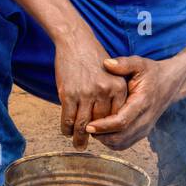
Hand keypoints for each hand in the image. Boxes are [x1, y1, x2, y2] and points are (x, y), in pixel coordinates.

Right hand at [55, 36, 127, 150]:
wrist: (76, 41)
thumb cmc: (93, 58)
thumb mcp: (113, 74)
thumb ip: (114, 94)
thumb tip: (111, 119)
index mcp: (118, 87)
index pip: (116, 117)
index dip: (109, 129)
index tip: (104, 136)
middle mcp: (104, 91)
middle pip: (100, 123)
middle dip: (95, 136)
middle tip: (90, 144)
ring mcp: (86, 93)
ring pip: (82, 125)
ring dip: (79, 138)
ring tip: (78, 144)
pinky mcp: (68, 94)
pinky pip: (68, 119)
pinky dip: (66, 128)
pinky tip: (66, 131)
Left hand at [85, 55, 181, 149]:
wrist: (170, 84)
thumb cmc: (152, 73)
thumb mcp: (139, 63)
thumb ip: (123, 63)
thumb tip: (105, 63)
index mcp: (143, 102)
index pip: (122, 121)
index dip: (104, 126)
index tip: (88, 125)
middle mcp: (145, 119)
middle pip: (120, 137)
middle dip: (100, 135)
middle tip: (85, 126)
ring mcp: (145, 129)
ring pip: (121, 143)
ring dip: (104, 139)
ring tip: (92, 127)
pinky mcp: (142, 133)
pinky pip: (124, 144)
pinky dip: (110, 141)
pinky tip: (102, 130)